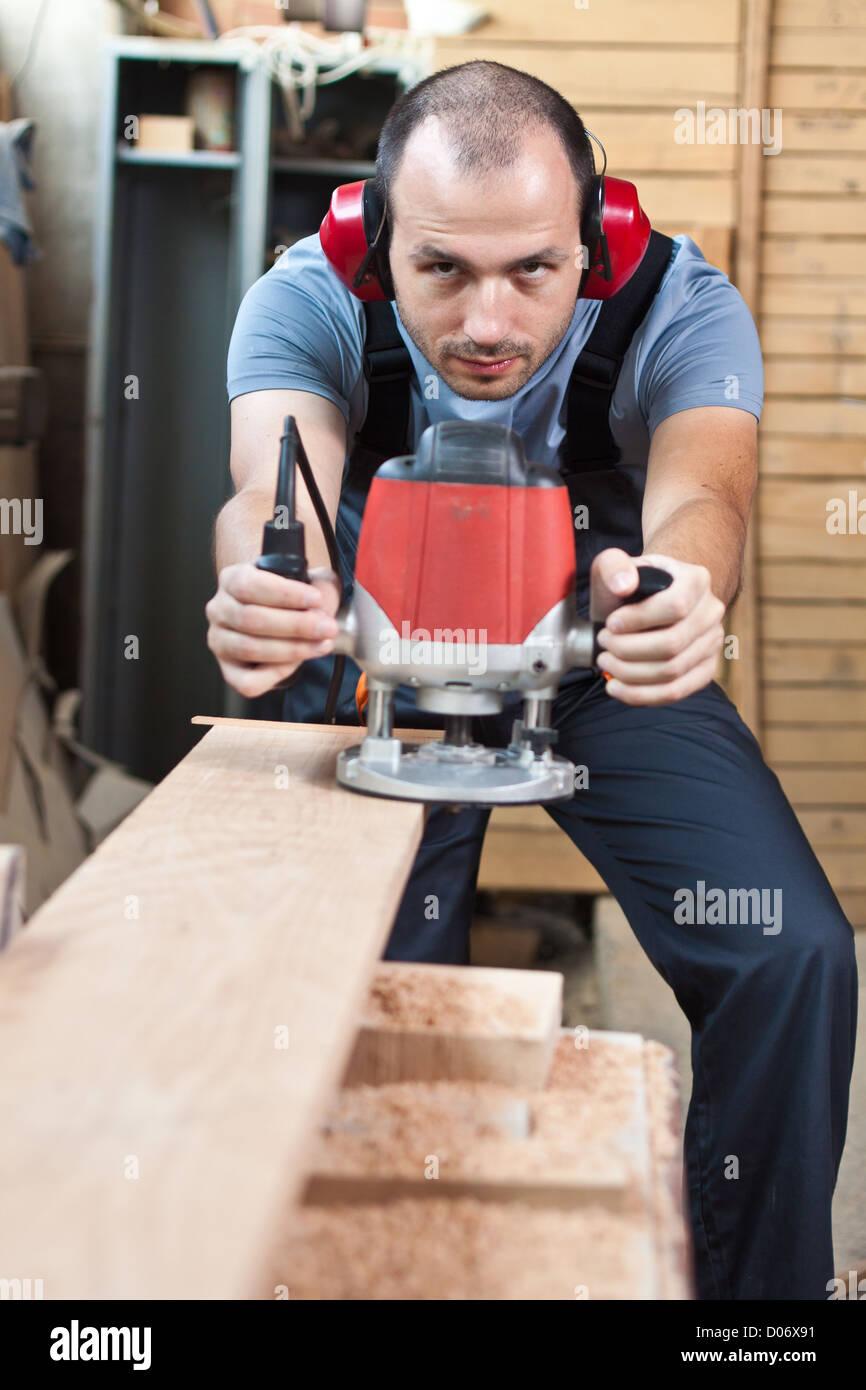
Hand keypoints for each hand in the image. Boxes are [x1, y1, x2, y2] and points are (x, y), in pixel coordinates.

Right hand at [206, 562, 340, 697]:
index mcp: (232, 578)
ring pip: (250, 648)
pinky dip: (276, 674)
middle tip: (327, 627)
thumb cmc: (296, 599)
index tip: (316, 599)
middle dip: (296, 624)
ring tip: (321, 644)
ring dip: (292, 649)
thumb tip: (320, 608)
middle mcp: (219, 609)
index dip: (285, 594)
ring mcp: (220, 641)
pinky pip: (248, 681)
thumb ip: (318, 589)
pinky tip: (295, 663)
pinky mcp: (229, 670)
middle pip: (251, 618)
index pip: (249, 585)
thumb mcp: (310, 584)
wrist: (289, 622)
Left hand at [590, 548, 725, 705]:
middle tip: (603, 644)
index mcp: (696, 580)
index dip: (638, 620)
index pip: (675, 606)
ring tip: (606, 662)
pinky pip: (676, 691)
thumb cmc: (632, 585)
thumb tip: (623, 584)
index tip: (610, 623)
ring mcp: (712, 643)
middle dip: (628, 649)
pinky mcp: (705, 670)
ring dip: (630, 673)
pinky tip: (617, 687)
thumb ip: (614, 566)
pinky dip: (641, 695)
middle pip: (672, 644)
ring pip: (672, 671)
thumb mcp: (615, 565)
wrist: (651, 600)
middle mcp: (711, 612)